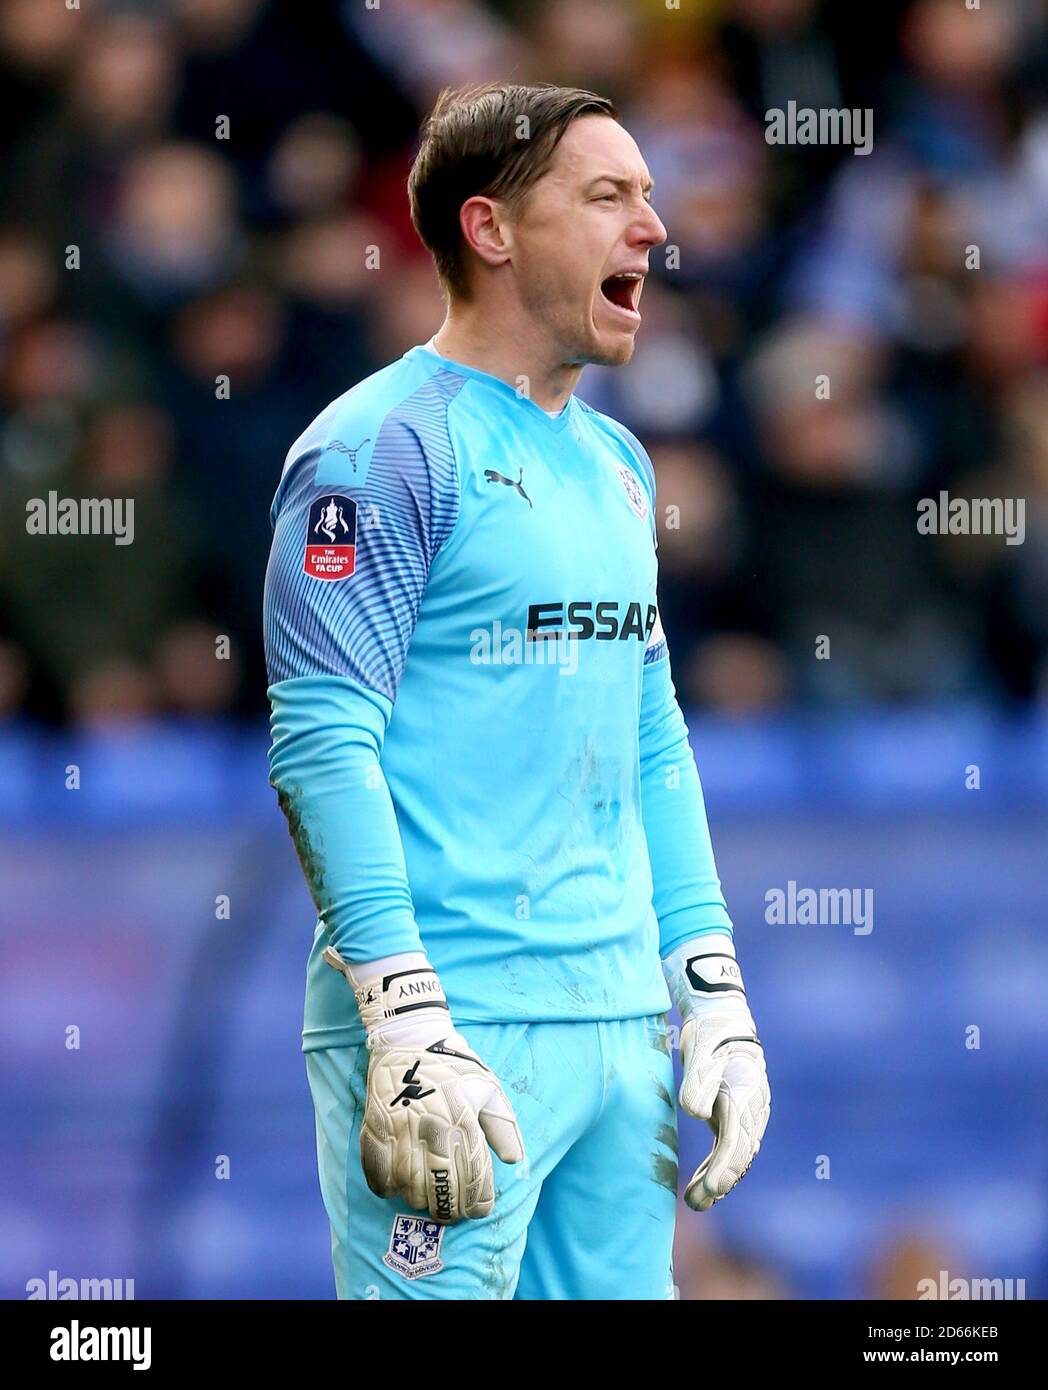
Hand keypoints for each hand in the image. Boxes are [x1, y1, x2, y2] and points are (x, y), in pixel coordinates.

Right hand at [324, 947, 524, 1222]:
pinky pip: (377, 1172)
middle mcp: (432, 1128)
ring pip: (409, 1186)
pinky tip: (397, 1186)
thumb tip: (513, 1160)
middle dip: (450, 1210)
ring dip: (420, 1199)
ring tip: (428, 1199)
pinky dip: (386, 1187)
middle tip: (452, 1214)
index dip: (478, 1203)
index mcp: (463, 1119)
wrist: (409, 1035)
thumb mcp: (488, 1087)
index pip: (473, 1177)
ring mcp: (400, 1129)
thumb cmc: (453, 1064)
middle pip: (441, 1189)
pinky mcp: (374, 1126)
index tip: (479, 1211)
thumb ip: (503, 1125)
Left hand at [664, 938, 769, 1210]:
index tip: (710, 1187)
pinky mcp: (733, 1115)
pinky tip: (700, 1182)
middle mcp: (752, 1111)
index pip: (737, 1142)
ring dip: (718, 1179)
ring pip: (736, 1156)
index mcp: (746, 1098)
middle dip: (720, 1182)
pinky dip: (716, 1165)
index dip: (724, 1168)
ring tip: (694, 1202)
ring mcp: (746, 1114)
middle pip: (740, 1155)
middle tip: (697, 1202)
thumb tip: (697, 1114)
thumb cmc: (710, 1037)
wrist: (722, 1019)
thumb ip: (698, 1085)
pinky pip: (729, 1147)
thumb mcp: (700, 1056)